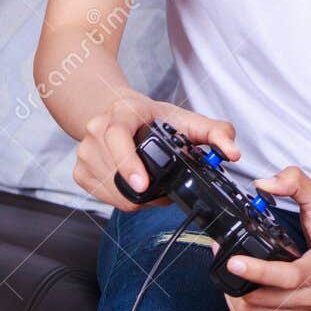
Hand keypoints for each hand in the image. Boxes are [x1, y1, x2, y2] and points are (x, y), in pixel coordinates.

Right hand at [72, 95, 238, 211]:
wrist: (117, 111)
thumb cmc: (153, 117)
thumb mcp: (186, 119)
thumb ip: (216, 132)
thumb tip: (232, 152)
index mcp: (122, 112)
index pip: (117, 135)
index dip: (128, 162)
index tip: (143, 184)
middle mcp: (97, 129)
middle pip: (115, 171)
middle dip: (144, 189)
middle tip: (165, 190)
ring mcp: (83, 151)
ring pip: (109, 189)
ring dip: (134, 197)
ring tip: (151, 185)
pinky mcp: (78, 170)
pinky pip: (101, 196)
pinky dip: (120, 199)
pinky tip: (133, 186)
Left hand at [223, 166, 310, 310]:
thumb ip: (295, 182)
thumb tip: (264, 184)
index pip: (287, 277)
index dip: (257, 271)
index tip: (234, 262)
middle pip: (263, 301)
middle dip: (235, 280)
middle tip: (222, 255)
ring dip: (235, 295)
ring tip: (228, 272)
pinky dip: (244, 308)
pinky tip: (241, 289)